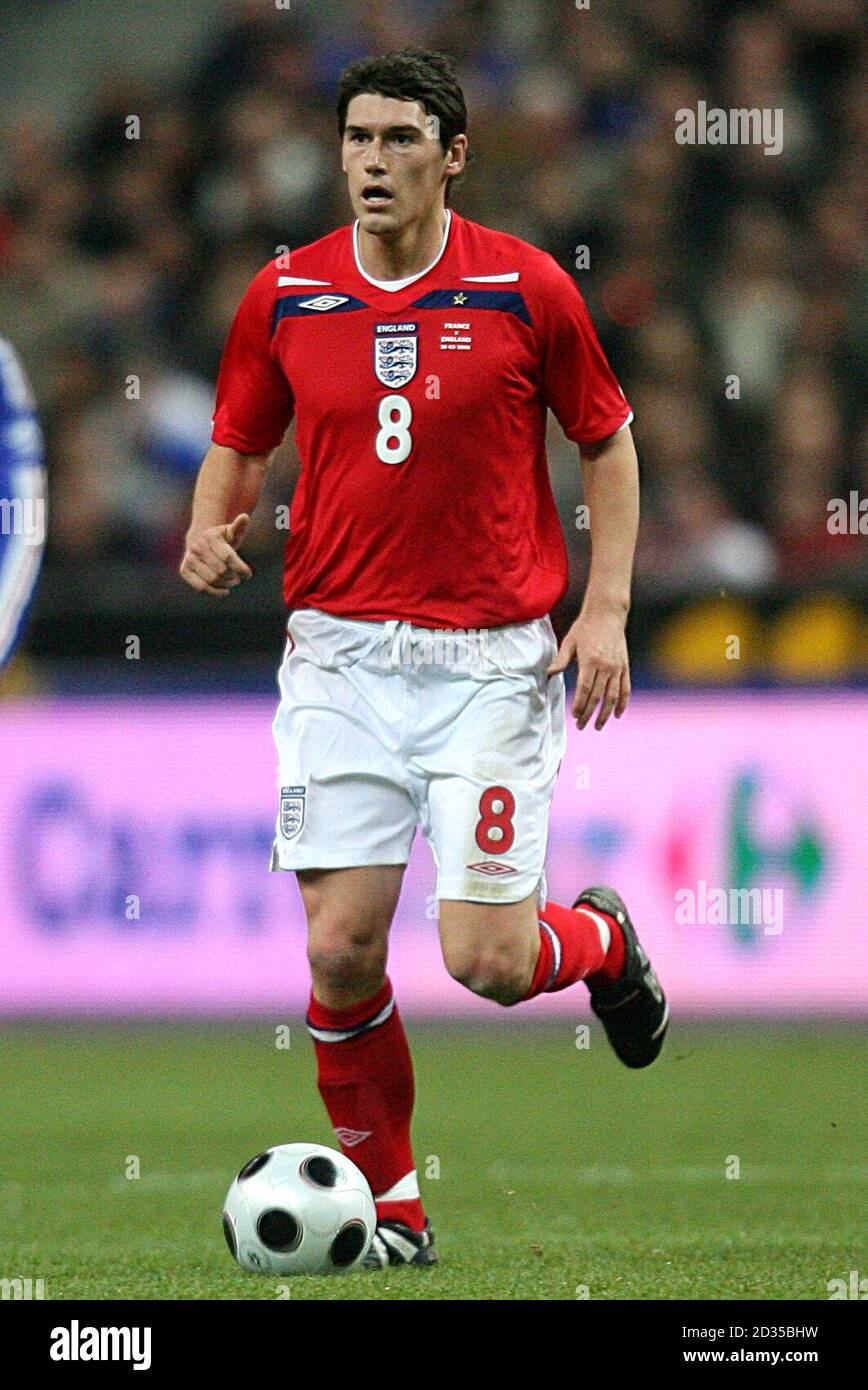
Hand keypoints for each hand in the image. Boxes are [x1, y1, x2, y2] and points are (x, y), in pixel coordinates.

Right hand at [179, 513, 252, 596]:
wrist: (199, 541)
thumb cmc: (221, 540)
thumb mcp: (231, 532)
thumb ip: (239, 527)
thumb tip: (245, 517)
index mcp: (210, 536)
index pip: (228, 557)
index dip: (241, 569)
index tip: (248, 575)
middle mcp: (197, 547)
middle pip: (221, 570)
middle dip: (233, 576)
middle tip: (237, 578)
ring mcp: (189, 559)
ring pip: (212, 579)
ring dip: (226, 584)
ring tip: (233, 582)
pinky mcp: (184, 570)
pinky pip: (201, 587)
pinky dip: (215, 592)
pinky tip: (225, 591)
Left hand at [547, 608, 630, 730]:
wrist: (608, 614)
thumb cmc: (585, 627)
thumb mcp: (570, 641)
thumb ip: (561, 660)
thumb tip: (549, 674)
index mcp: (590, 661)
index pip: (585, 689)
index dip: (580, 705)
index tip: (575, 716)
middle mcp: (606, 666)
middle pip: (598, 696)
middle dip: (589, 713)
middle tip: (581, 726)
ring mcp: (617, 667)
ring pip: (612, 696)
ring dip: (605, 713)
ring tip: (598, 726)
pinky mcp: (625, 666)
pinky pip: (625, 689)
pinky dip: (622, 703)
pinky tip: (617, 714)